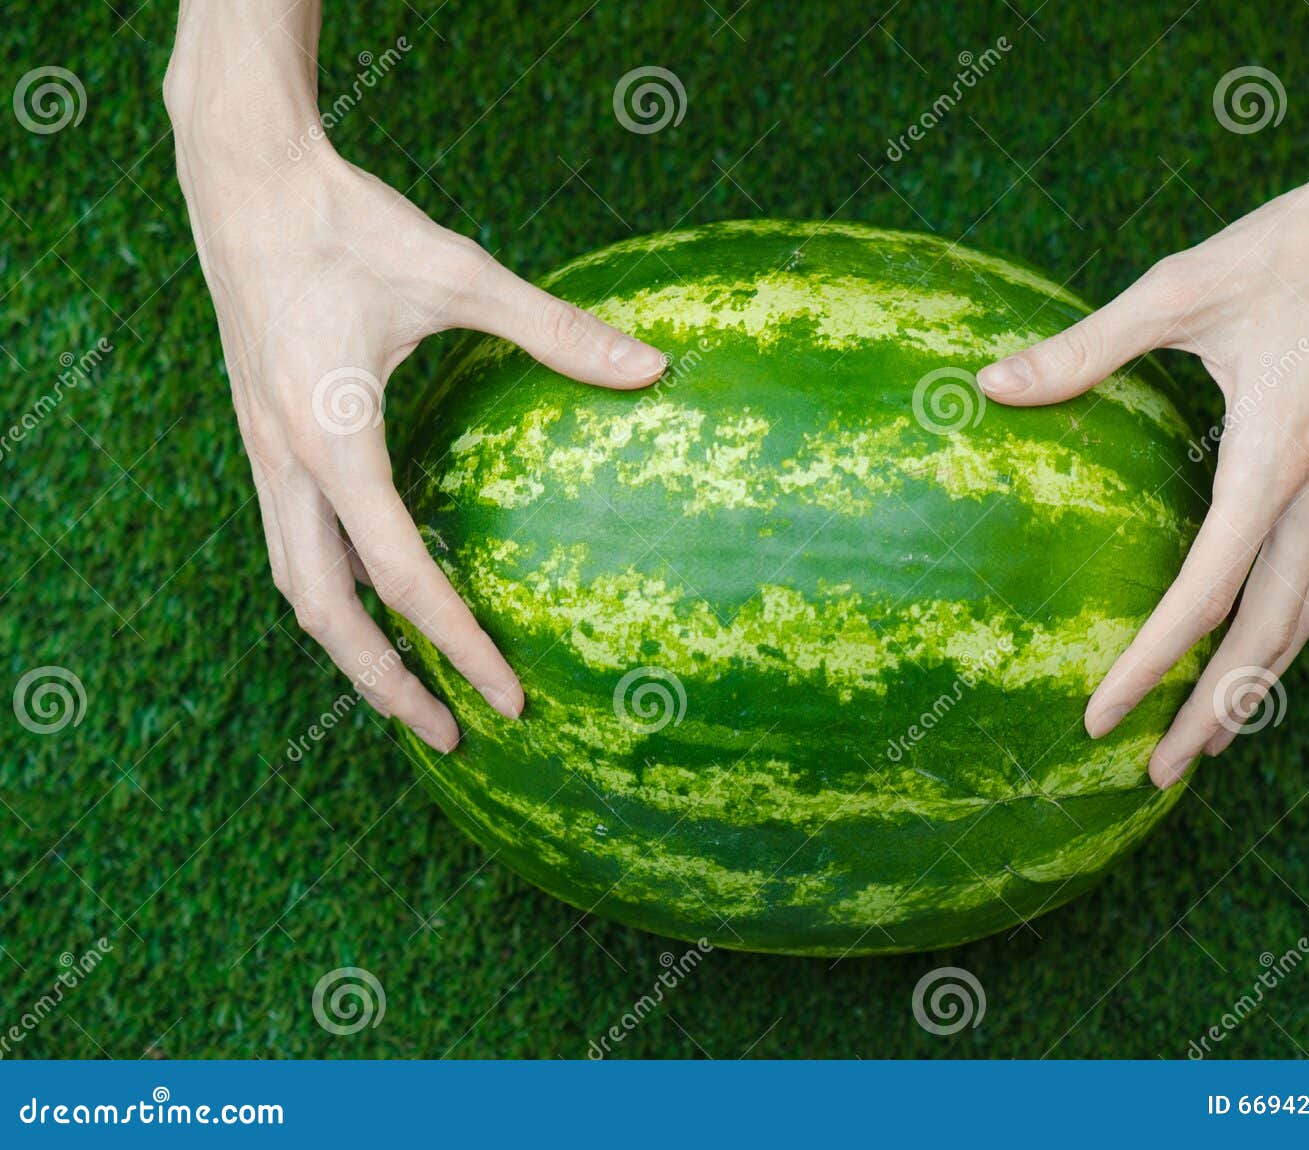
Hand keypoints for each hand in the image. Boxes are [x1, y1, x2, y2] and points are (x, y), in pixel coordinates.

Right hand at [172, 138, 664, 752]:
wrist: (243, 175)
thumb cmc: (349, 221)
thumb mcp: (459, 274)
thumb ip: (556, 329)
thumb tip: (654, 365)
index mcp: (333, 437)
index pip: (404, 576)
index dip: (461, 646)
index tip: (509, 699)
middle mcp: (284, 463)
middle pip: (325, 614)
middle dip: (387, 684)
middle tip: (454, 736)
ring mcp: (263, 454)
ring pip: (296, 587)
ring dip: (351, 648)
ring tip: (411, 691)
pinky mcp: (261, 438)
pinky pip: (293, 544)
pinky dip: (335, 592)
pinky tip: (381, 598)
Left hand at [978, 162, 1308, 785]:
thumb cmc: (1287, 246)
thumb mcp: (1178, 289)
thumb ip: (1084, 348)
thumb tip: (988, 385)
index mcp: (1278, 457)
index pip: (1205, 592)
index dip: (1146, 662)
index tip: (1096, 715)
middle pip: (1269, 635)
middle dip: (1212, 709)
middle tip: (1154, 769)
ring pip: (1305, 615)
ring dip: (1254, 682)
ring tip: (1202, 735)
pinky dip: (1280, 627)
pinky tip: (1245, 641)